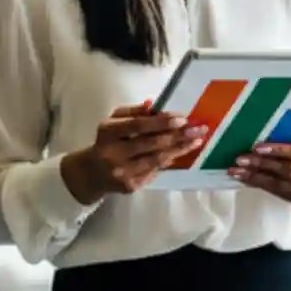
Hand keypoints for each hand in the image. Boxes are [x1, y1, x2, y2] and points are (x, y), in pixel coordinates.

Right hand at [60, 100, 207, 203]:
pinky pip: (155, 171)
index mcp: (108, 132)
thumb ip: (133, 112)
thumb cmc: (108, 141)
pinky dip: (170, 160)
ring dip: (180, 149)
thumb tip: (154, 104)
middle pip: (151, 144)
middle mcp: (113, 153)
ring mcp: (122, 172)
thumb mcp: (114, 121)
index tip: (183, 118)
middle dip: (178, 136)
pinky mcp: (130, 186)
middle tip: (199, 129)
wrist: (92, 173)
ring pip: (157, 160)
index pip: (138, 126)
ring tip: (197, 140)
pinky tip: (182, 152)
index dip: (161, 122)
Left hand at [228, 133, 290, 204]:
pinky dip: (258, 184)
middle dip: (261, 164)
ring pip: (278, 184)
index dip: (279, 150)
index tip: (258, 147)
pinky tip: (244, 178)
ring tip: (235, 171)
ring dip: (254, 176)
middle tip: (241, 159)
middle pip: (286, 170)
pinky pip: (275, 192)